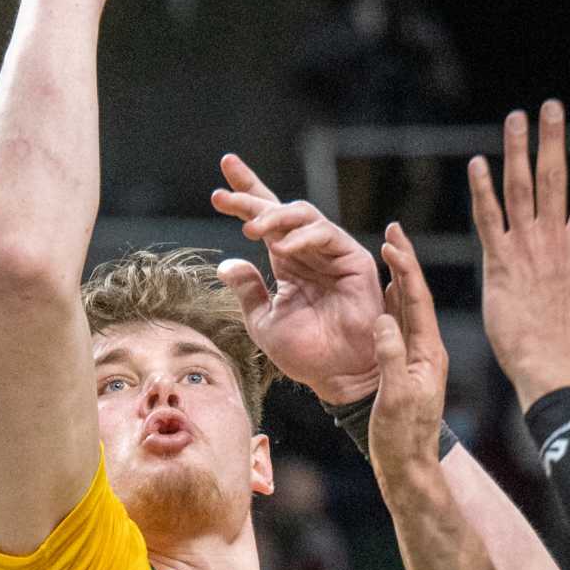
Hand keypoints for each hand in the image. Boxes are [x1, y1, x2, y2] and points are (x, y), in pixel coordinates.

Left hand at [210, 157, 384, 404]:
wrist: (337, 375)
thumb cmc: (306, 355)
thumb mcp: (264, 321)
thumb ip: (248, 290)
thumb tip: (225, 265)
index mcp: (289, 263)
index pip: (266, 222)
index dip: (244, 201)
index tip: (216, 194)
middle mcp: (310, 253)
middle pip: (281, 208)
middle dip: (250, 195)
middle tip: (222, 197)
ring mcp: (333, 253)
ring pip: (303, 215)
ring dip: (274, 216)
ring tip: (250, 229)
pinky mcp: (354, 259)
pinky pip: (327, 234)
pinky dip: (302, 236)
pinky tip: (281, 246)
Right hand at [369, 223, 449, 500]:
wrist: (408, 468)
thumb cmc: (402, 439)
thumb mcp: (395, 398)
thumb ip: (390, 358)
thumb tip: (382, 319)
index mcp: (428, 354)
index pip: (418, 301)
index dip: (405, 268)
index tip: (392, 241)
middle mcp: (427, 350)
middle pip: (415, 297)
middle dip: (404, 263)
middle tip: (393, 231)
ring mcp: (418, 359)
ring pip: (407, 309)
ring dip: (397, 278)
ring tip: (387, 251)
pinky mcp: (407, 369)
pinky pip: (399, 327)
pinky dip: (390, 303)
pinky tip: (383, 292)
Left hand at [470, 100, 569, 409]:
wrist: (550, 364)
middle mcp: (556, 240)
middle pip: (555, 179)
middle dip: (553, 140)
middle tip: (551, 106)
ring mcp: (526, 248)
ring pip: (520, 189)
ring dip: (517, 151)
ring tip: (516, 119)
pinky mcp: (498, 262)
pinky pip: (488, 219)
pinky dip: (482, 190)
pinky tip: (476, 163)